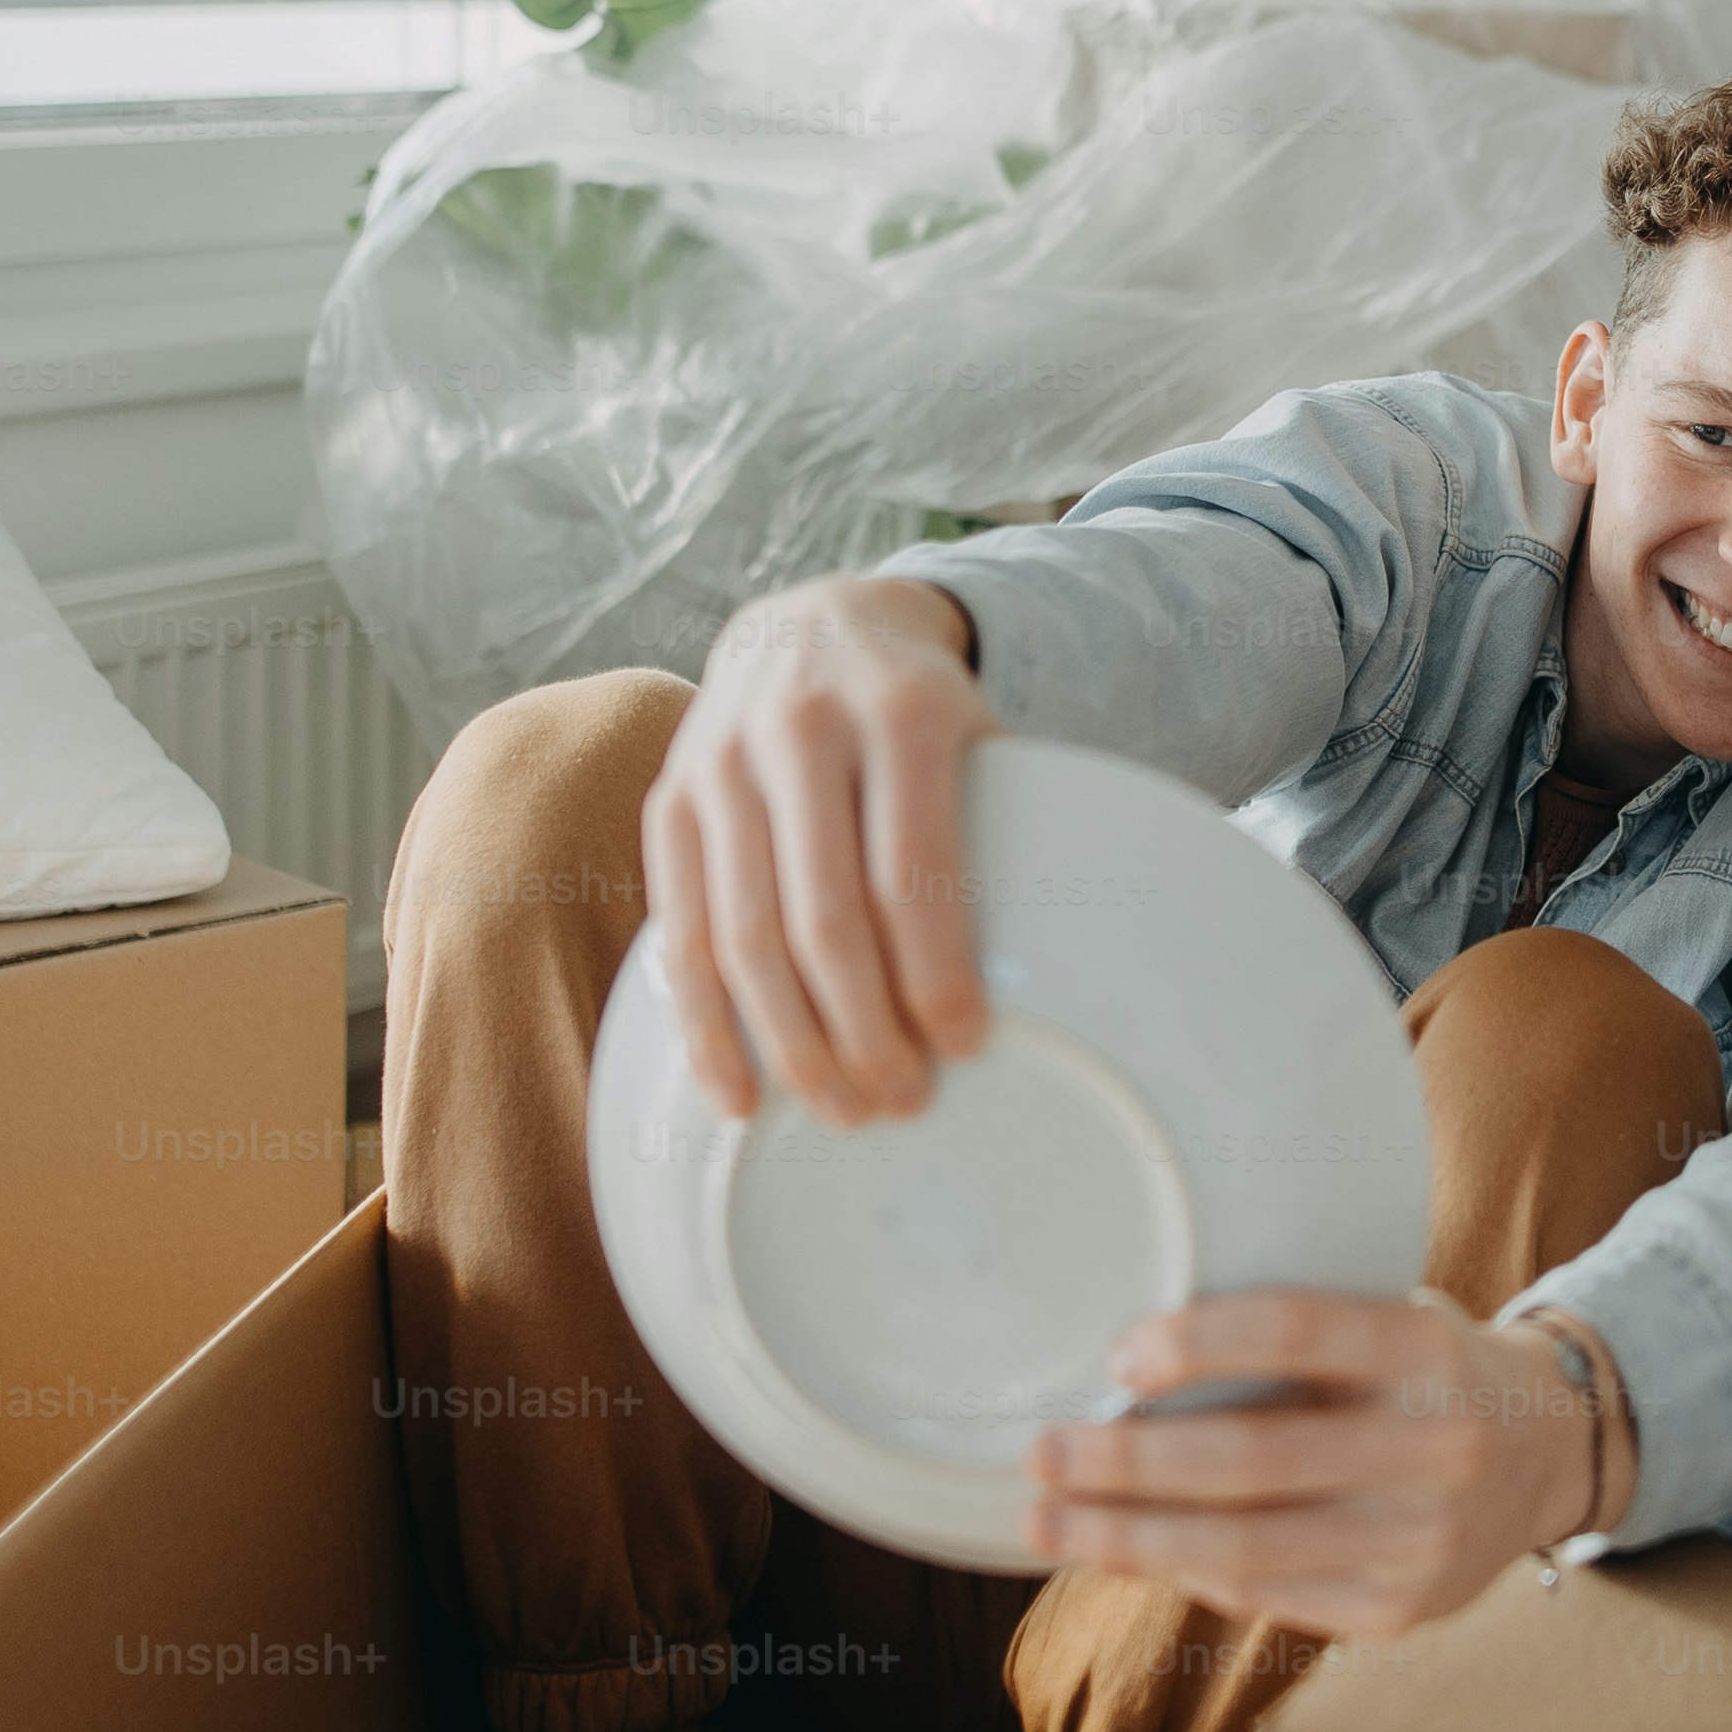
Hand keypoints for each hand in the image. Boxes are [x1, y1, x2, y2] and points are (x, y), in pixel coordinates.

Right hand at [640, 573, 996, 1126]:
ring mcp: (721, 763)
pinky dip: (705, 1024)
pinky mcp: (669, 801)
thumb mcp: (976, 727)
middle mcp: (801, 729)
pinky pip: (680, 931)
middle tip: (902, 1103)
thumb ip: (1006, 820)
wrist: (810, 622)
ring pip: (745, 935)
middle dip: (864, 1030)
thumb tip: (1062, 966)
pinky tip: (736, 1091)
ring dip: (791, 1044)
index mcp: (900, 711)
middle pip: (824, 917)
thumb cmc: (915, 709)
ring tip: (840, 1109)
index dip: (936, 974)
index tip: (964, 1048)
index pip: (913, 870)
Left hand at [1026, 1292, 1604, 1634]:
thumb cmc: (1425, 1368)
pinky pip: (1270, 1596)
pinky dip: (1189, 1572)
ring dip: (1131, 1539)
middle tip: (1044, 1452)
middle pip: (1257, 1460)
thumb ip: (1294, 1333)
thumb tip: (1124, 1360)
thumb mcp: (1391, 1315)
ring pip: (1249, 1548)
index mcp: (1426, 1349)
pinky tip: (1126, 1553)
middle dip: (1131, 1462)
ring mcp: (1424, 1542)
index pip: (1302, 1329)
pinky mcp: (1404, 1611)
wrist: (1551, 1451)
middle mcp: (1435, 1446)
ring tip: (1049, 1521)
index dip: (1203, 1341)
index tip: (1117, 1352)